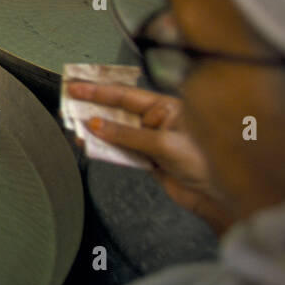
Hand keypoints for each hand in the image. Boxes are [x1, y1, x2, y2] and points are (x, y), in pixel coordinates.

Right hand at [66, 80, 231, 232]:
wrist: (215, 197)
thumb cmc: (204, 164)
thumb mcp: (163, 144)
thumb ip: (127, 134)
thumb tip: (97, 125)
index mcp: (166, 107)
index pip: (126, 95)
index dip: (99, 90)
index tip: (77, 87)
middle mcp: (157, 121)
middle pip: (118, 111)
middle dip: (93, 107)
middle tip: (69, 103)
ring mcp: (151, 140)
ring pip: (116, 131)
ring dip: (96, 130)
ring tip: (75, 126)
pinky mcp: (147, 158)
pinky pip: (119, 149)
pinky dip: (104, 148)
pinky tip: (91, 144)